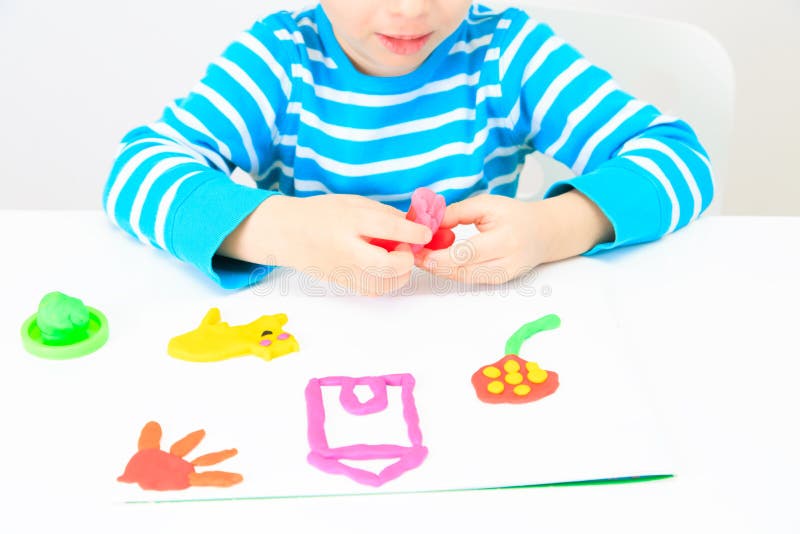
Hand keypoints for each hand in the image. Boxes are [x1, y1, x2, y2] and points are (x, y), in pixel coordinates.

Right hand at [219, 194, 432, 295]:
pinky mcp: (343, 284)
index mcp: (349, 222)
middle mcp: (346, 250)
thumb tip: (417, 226)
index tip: (426, 233)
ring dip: (400, 273)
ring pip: (384, 284)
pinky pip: (375, 290)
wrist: (287, 234)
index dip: (413, 232)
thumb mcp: (354, 203)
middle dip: (406, 259)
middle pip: (388, 266)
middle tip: (405, 248)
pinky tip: (385, 267)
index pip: (387, 229)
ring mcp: (343, 271)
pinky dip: (388, 281)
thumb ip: (386, 215)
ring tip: (395, 257)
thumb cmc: (323, 214)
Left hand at [415, 191, 612, 284]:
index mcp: (506, 239)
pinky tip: (438, 263)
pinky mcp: (500, 282)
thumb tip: (428, 223)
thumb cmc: (513, 215)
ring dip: (440, 270)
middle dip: (435, 265)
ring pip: (464, 278)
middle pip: (463, 270)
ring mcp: (504, 275)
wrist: (543, 233)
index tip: (418, 249)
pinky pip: (470, 280)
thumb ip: (457, 213)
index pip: (467, 253)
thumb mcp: (486, 205)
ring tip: (422, 258)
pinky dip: (452, 272)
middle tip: (413, 256)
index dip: (439, 255)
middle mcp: (507, 261)